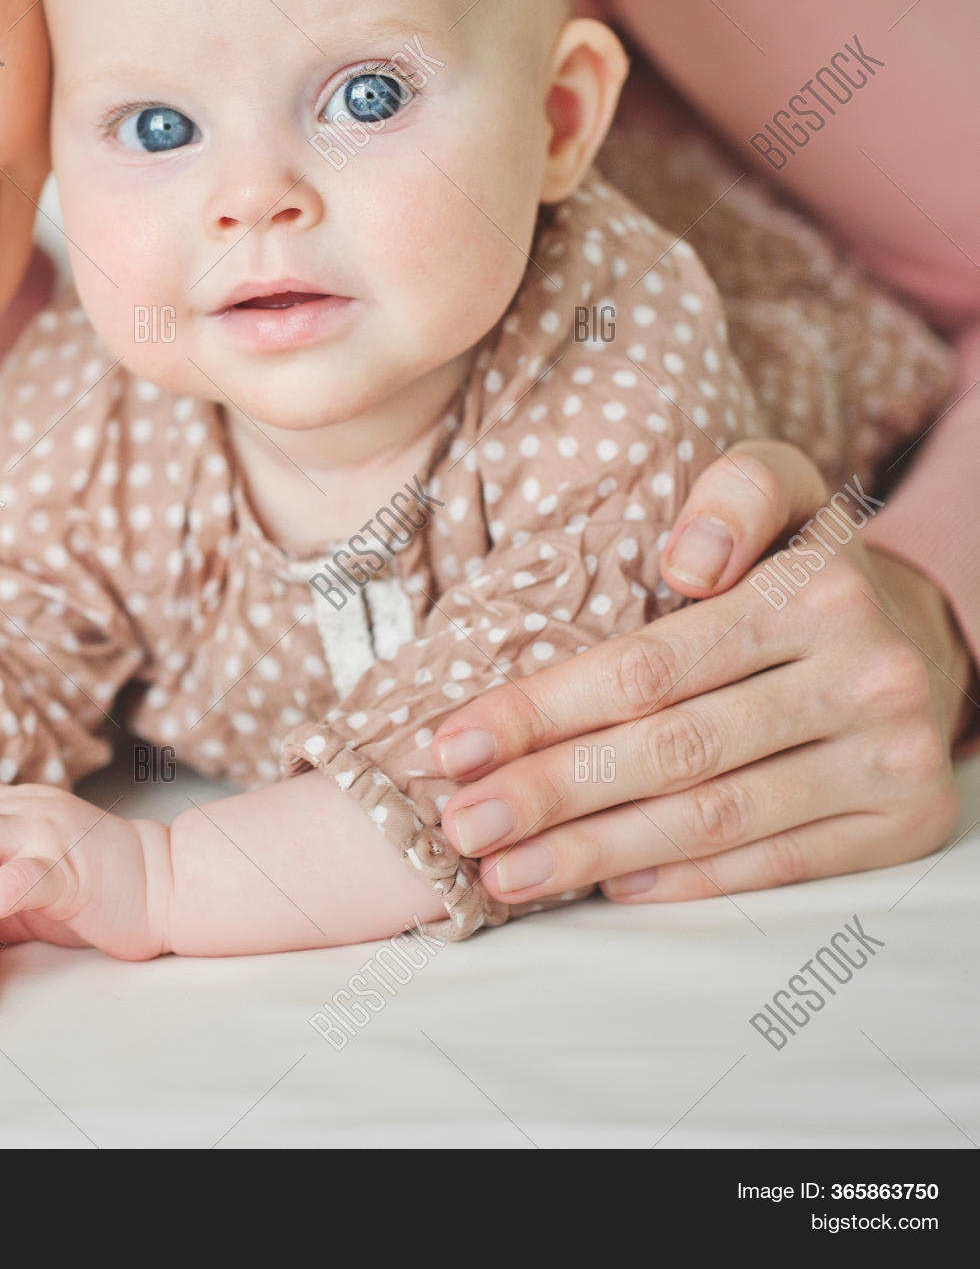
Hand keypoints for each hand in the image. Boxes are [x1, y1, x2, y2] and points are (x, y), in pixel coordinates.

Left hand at [434, 440, 969, 903]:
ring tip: (506, 871)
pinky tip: (610, 887)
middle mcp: (865, 676)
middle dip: (551, 793)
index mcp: (816, 592)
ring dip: (597, 852)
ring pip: (717, 816)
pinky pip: (781, 863)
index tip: (453, 744)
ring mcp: (892, 758)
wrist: (922, 638)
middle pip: (672, 749)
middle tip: (463, 823)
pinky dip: (689, 879)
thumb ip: (733, 494)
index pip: (647, 666)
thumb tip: (687, 563)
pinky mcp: (906, 823)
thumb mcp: (779, 489)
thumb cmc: (800, 564)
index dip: (543, 710)